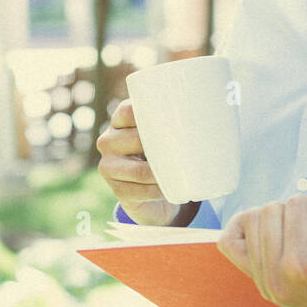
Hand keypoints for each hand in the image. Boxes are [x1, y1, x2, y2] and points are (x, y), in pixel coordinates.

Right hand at [96, 99, 194, 225]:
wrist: (153, 194)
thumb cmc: (160, 155)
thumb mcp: (160, 135)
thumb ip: (168, 121)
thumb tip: (199, 113)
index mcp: (118, 121)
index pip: (129, 111)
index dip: (151, 114)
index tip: (175, 119)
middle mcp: (108, 141)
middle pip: (137, 139)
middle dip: (164, 147)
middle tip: (186, 150)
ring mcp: (108, 167)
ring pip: (141, 170)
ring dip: (165, 174)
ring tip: (182, 172)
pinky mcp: (117, 191)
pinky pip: (143, 191)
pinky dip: (161, 191)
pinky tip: (172, 188)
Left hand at [217, 180, 306, 306]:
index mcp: (305, 266)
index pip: (298, 203)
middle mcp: (276, 277)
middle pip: (271, 208)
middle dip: (300, 212)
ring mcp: (264, 282)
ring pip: (252, 218)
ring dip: (280, 219)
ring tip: (305, 238)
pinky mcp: (258, 282)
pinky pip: (230, 242)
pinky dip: (245, 227)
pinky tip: (272, 229)